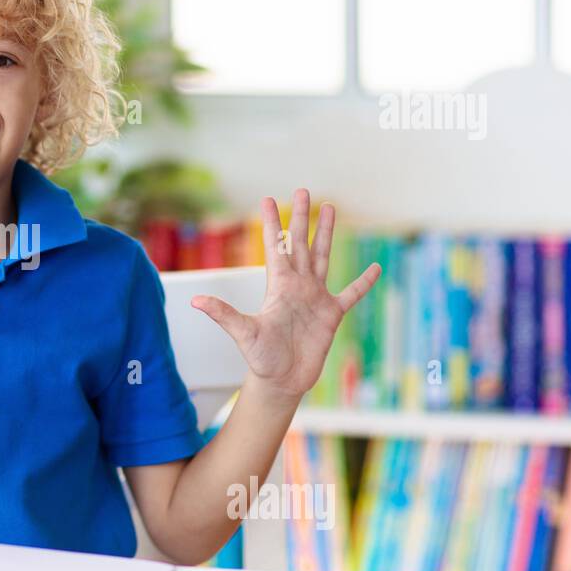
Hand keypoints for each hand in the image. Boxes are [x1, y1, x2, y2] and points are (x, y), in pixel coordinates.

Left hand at [190, 189, 378, 399]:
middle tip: (303, 190)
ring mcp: (316, 298)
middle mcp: (297, 286)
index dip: (273, 224)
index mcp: (278, 286)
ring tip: (331, 209)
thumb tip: (196, 302)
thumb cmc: (261, 358)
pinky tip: (374, 268)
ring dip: (326, 234)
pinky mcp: (332, 315)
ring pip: (323, 257)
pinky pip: (351, 294)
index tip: (268, 199)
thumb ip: (223, 314)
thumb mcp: (243, 333)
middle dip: (302, 217)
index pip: (275, 247)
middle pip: (301, 243)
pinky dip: (362, 283)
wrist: (282, 380)